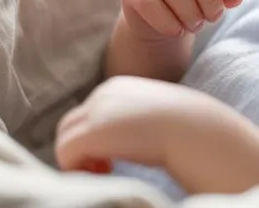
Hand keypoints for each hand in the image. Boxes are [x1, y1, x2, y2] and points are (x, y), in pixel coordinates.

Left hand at [55, 75, 220, 171]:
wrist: (195, 129)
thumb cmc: (184, 127)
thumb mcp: (154, 114)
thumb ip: (132, 118)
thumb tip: (121, 139)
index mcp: (117, 87)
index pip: (88, 112)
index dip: (96, 137)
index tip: (116, 155)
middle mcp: (102, 94)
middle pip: (71, 124)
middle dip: (83, 148)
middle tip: (107, 166)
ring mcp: (95, 112)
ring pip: (63, 138)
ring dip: (79, 159)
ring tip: (106, 171)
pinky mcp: (92, 133)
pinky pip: (65, 153)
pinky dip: (78, 169)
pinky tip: (108, 171)